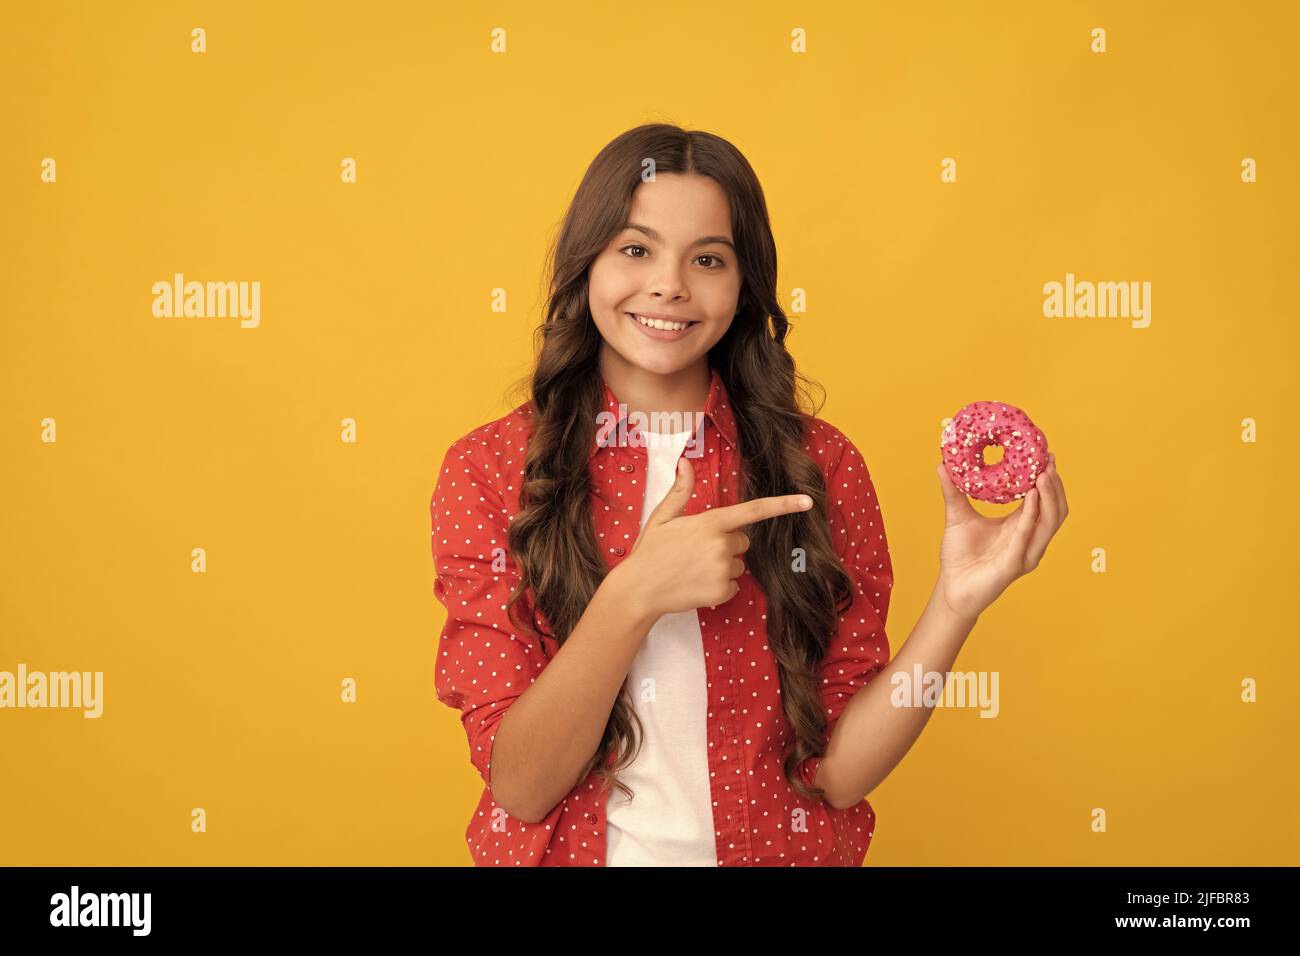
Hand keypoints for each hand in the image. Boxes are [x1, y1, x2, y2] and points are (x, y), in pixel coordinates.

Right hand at [619, 457, 813, 616]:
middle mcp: (721, 544)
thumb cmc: (650, 551)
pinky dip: (719, 587)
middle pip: (742, 541)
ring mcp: (723, 569)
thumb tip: (685, 462)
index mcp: (710, 522)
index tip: (807, 501)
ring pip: (738, 565)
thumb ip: (680, 490)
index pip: (754, 511)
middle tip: (696, 551)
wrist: (639, 590)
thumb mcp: (662, 516)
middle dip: (726, 545)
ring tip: (694, 569)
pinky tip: (697, 584)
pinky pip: (733, 585)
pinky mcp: (722, 591)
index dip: (783, 505)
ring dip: (722, 567)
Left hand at [934, 451, 1068, 622]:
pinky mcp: (1014, 566)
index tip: (1046, 454)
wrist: (951, 588)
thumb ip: (953, 490)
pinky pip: (1026, 539)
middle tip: (1048, 460)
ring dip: (1049, 497)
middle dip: (1055, 485)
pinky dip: (1031, 517)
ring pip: (1049, 523)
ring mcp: (1025, 554)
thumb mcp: (957, 516)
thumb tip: (942, 463)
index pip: (1045, 501)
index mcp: (1021, 528)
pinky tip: (1032, 498)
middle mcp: (1030, 541)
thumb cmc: (959, 556)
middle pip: (1055, 511)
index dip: (1049, 479)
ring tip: (1044, 474)